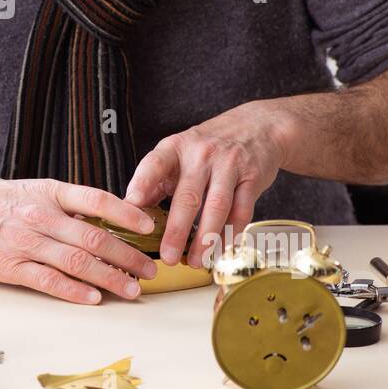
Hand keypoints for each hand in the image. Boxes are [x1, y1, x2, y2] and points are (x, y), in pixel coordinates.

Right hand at [0, 172, 159, 303]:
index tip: (148, 226)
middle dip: (127, 256)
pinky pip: (48, 281)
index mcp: (48, 191)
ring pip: (77, 261)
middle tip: (148, 270)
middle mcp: (40, 215)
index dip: (126, 213)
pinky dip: (74, 291)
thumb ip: (62, 204)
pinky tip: (93, 298)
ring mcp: (25, 242)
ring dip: (109, 277)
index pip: (96, 199)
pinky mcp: (9, 266)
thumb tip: (99, 219)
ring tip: (130, 288)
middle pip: (94, 237)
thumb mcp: (29, 190)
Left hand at [124, 102, 291, 268]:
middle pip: (188, 196)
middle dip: (176, 230)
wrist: (256, 127)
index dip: (142, 184)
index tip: (131, 207)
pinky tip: (222, 249)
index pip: (154, 164)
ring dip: (206, 239)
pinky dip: (232, 233)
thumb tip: (131, 212)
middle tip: (167, 256)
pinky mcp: (252, 177)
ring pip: (217, 207)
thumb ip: (155, 180)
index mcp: (175, 147)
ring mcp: (229, 164)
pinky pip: (242, 210)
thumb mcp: (177, 153)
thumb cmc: (207, 148)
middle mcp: (201, 154)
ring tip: (195, 261)